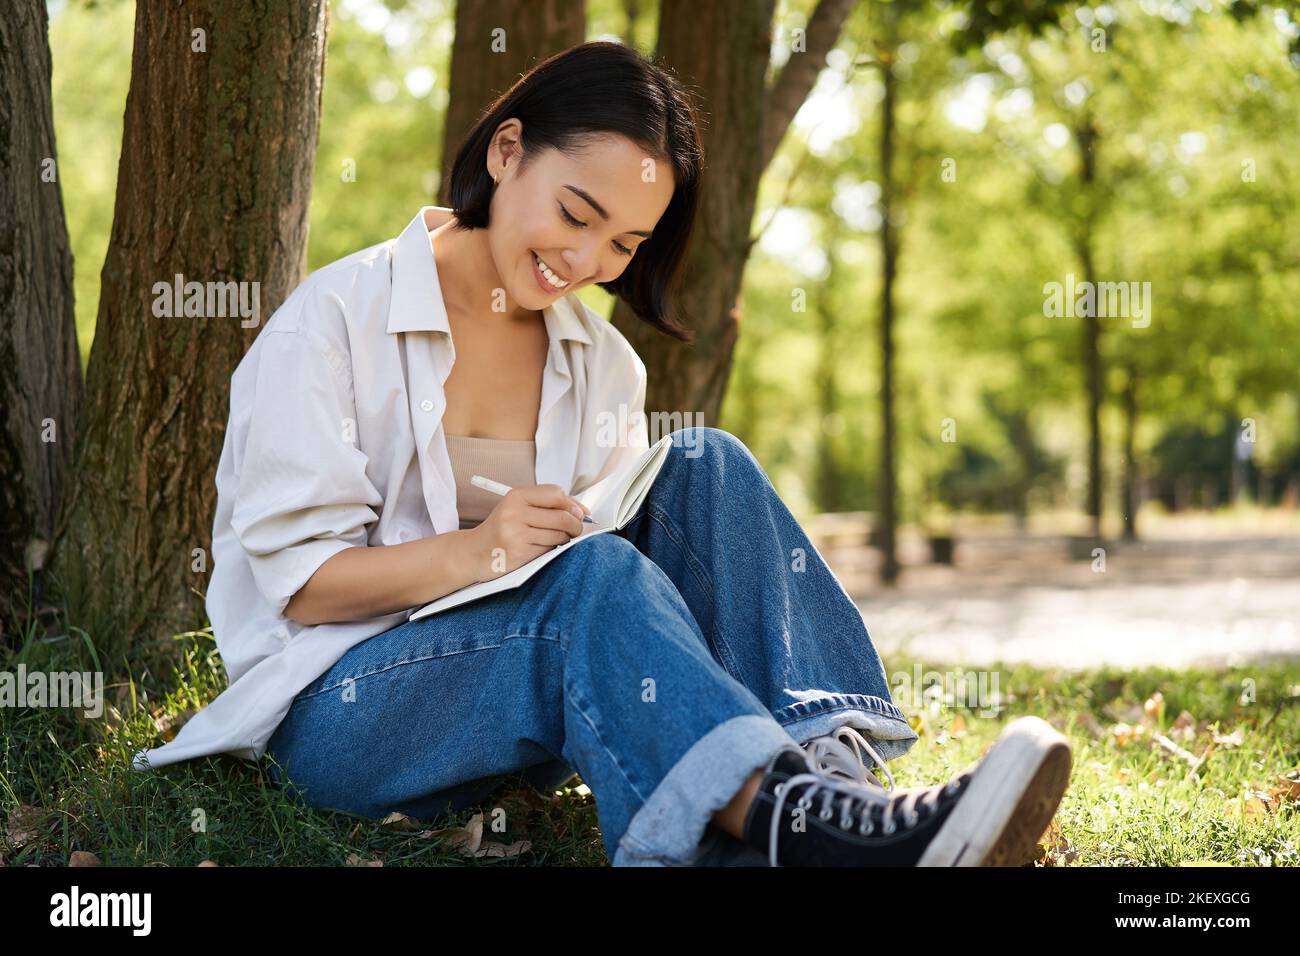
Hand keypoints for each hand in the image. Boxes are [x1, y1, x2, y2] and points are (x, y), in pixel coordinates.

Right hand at [469, 484, 591, 579]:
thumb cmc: (502, 529)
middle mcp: (514, 512)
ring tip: (555, 539)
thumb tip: (583, 511)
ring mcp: (516, 533)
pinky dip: (552, 550)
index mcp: (516, 496)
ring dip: (564, 539)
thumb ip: (547, 505)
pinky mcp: (519, 553)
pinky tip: (541, 548)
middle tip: (576, 530)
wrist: (473, 552)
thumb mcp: (518, 508)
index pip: (556, 494)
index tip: (581, 513)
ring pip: (559, 535)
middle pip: (562, 516)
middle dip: (576, 525)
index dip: (573, 504)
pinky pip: (549, 550)